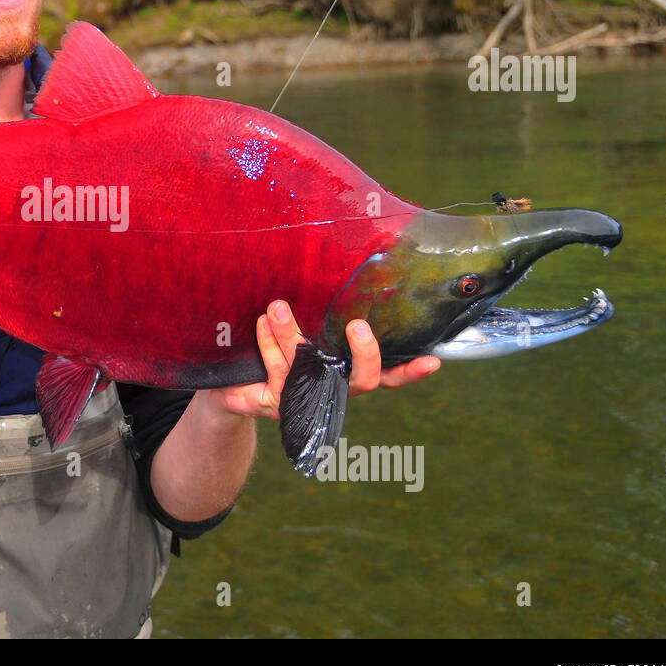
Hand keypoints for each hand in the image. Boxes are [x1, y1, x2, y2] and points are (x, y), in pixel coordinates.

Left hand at [200, 302, 440, 420]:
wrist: (232, 385)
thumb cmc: (278, 349)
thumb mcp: (303, 327)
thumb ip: (323, 308)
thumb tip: (347, 263)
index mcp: (345, 372)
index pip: (387, 376)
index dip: (410, 372)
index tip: (434, 360)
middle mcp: (331, 388)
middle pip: (363, 381)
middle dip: (364, 354)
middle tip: (359, 326)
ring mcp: (305, 398)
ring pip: (306, 367)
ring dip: (292, 335)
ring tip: (277, 307)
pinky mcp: (275, 401)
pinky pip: (276, 369)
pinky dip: (267, 342)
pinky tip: (261, 322)